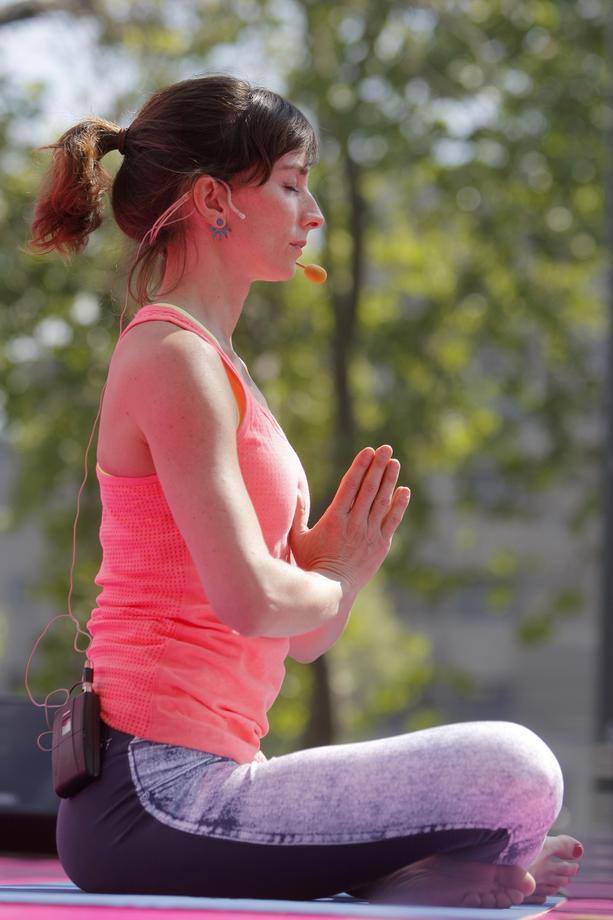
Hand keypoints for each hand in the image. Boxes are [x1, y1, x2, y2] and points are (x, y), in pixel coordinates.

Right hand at [289, 445, 410, 593]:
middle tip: (386, 448)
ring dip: (389, 480)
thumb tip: (295, 491)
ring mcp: (369, 534)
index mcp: (334, 519)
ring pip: (382, 502)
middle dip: (378, 466)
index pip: (350, 486)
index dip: (360, 466)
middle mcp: (354, 523)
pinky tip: (404, 490)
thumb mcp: (298, 538)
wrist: (330, 591)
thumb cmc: (310, 564)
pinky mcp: (380, 545)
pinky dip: (399, 505)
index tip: (368, 451)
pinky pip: (392, 521)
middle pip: (369, 489)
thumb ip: (298, 513)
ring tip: (394, 462)